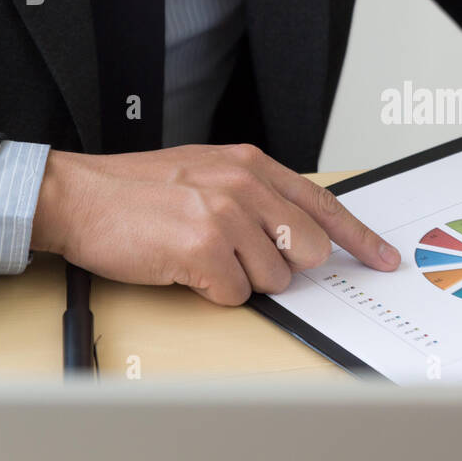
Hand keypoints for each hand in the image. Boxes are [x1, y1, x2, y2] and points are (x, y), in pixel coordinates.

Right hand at [30, 143, 400, 305]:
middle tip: (234, 256)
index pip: (324, 205)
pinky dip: (210, 293)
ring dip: (236, 280)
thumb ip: (256, 196)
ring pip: (272, 280)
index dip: (360, 239)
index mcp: (252, 164)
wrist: (77, 196)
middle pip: (307, 252)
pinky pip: (234, 295)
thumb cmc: (138, 192)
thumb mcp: (208, 174)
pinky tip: (181, 267)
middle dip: (278, 266)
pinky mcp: (203, 248)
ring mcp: (226, 215)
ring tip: (195, 254)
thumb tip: (298, 236)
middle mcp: (246, 185)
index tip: (384, 259)